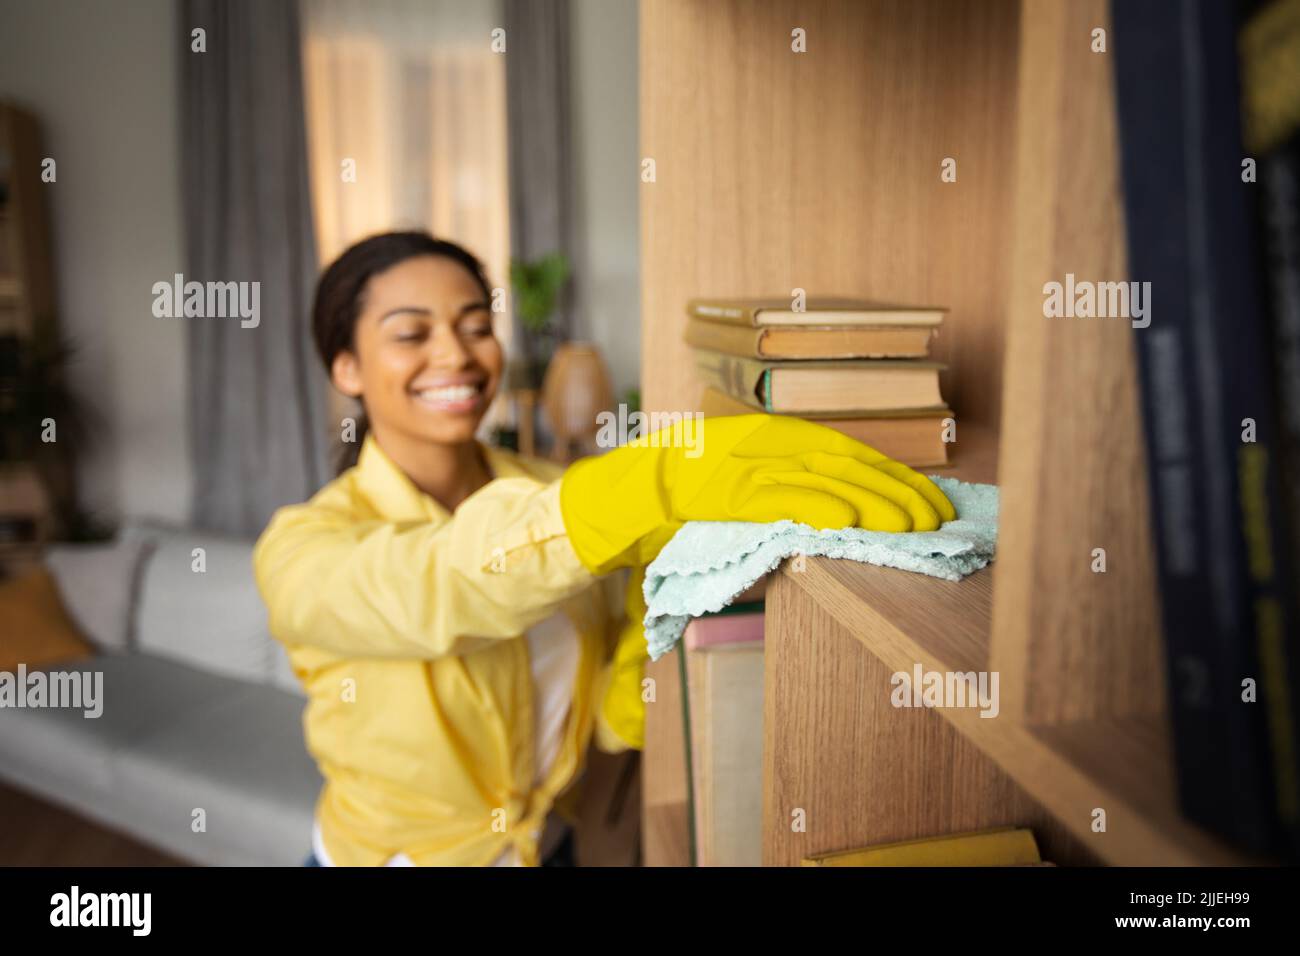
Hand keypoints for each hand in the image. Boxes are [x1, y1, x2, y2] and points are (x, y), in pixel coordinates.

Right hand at [559, 413, 955, 573]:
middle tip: (938, 520)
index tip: (933, 500)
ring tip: (911, 526)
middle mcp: (767, 441)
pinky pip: (777, 498)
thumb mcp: (746, 482)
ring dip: (872, 502)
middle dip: (899, 491)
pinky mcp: (722, 491)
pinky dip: (814, 506)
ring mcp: (745, 463)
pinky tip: (847, 520)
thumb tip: (847, 508)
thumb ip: (788, 487)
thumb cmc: (687, 493)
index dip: (896, 475)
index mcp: (775, 435)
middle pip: (849, 461)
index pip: (851, 451)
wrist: (621, 495)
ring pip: (823, 477)